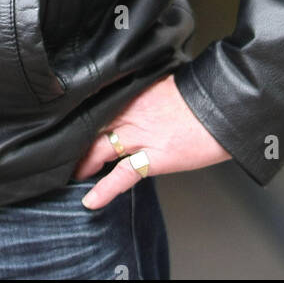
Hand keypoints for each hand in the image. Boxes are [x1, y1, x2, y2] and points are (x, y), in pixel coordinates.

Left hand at [73, 74, 230, 208]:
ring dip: (83, 164)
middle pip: (90, 125)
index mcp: (131, 91)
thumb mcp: (163, 82)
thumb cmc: (199, 95)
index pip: (94, 101)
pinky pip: (122, 176)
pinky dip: (104, 189)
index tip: (63, 119)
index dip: (77, 113)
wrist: (224, 106)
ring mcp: (140, 135)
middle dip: (73, 139)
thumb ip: (142, 90)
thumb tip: (133, 93)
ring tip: (71, 174)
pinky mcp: (154, 158)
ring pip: (99, 149)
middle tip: (60, 149)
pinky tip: (91, 200)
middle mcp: (130, 112)